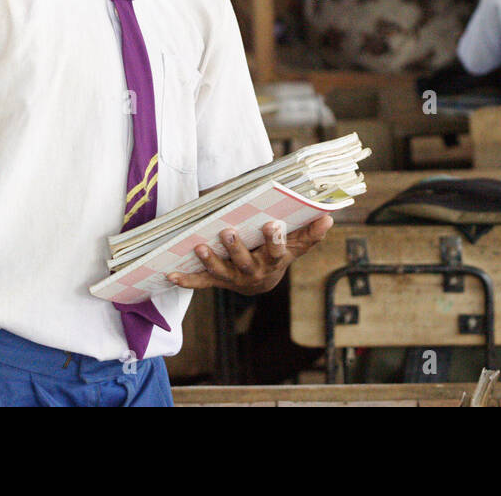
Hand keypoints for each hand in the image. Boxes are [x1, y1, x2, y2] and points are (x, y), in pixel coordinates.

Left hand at [166, 215, 333, 295]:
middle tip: (229, 232)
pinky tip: (171, 274)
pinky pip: (201, 282)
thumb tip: (329, 217)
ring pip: (221, 271)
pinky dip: (186, 279)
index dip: (274, 240)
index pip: (277, 251)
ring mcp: (233, 278)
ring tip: (199, 247)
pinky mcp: (217, 281)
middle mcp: (252, 273)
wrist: (263, 283)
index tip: (272, 224)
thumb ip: (311, 233)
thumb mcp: (296, 245)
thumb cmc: (278, 256)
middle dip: (236, 248)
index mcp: (273, 261)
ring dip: (210, 260)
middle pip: (245, 262)